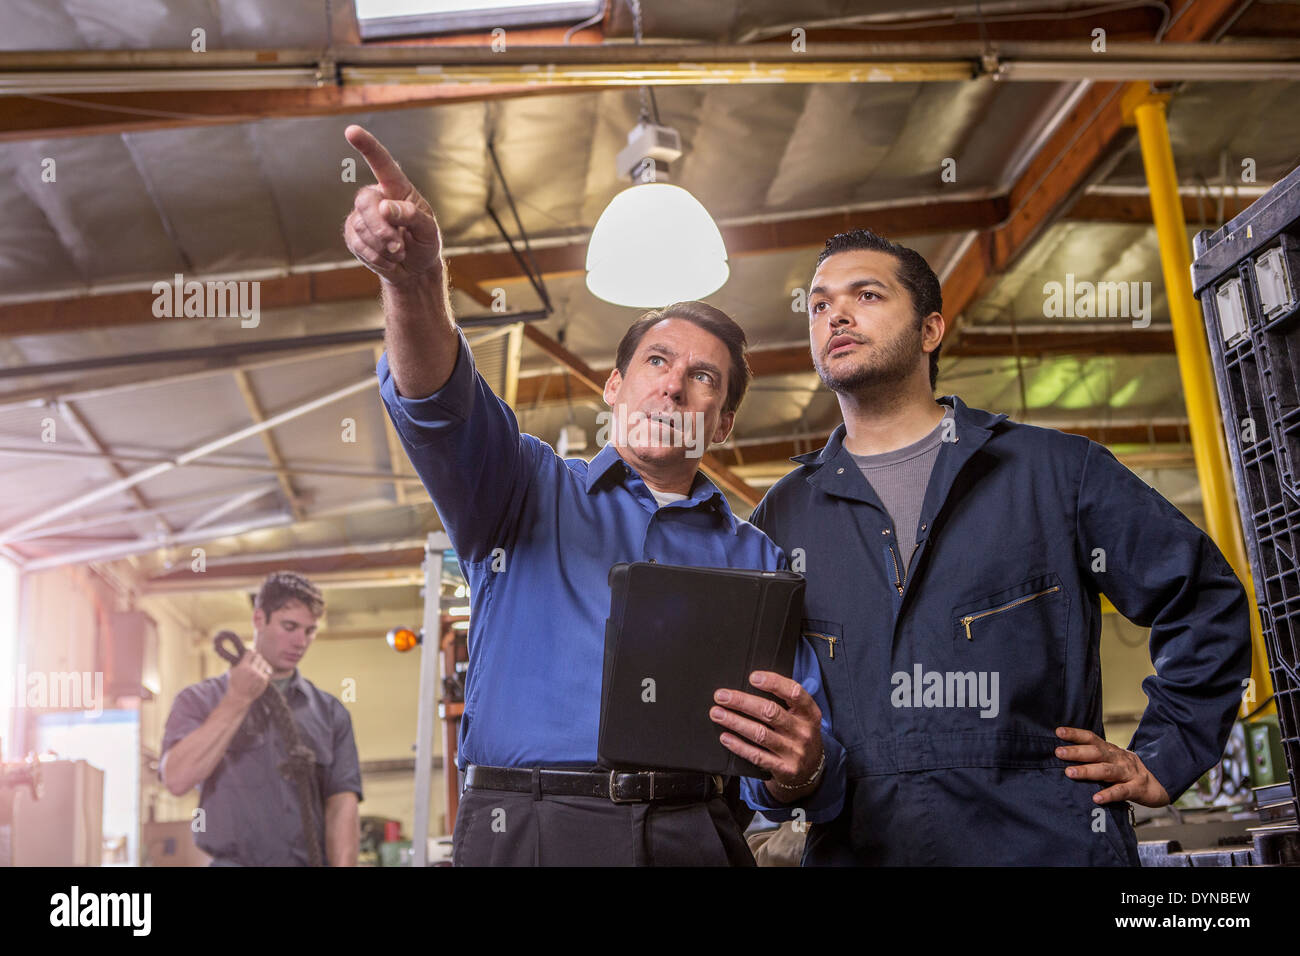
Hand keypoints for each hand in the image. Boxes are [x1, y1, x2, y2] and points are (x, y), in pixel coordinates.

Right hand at [227, 649, 271, 705]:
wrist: (239, 697)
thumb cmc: (234, 683)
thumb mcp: (232, 671)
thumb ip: (238, 661)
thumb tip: (241, 653)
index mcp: (243, 666)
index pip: (251, 652)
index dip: (251, 653)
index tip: (250, 655)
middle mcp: (252, 670)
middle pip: (259, 657)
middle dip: (256, 658)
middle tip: (254, 661)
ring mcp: (259, 675)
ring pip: (265, 663)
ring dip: (261, 664)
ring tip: (257, 668)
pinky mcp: (264, 681)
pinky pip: (268, 671)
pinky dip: (264, 672)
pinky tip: (260, 674)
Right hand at [343, 125, 443, 285]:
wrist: (414, 269)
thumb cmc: (424, 243)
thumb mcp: (428, 231)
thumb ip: (412, 216)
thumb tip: (386, 208)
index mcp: (398, 188)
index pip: (382, 163)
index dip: (367, 146)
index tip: (351, 131)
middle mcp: (377, 196)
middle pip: (365, 201)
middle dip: (381, 227)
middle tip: (399, 247)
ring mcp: (362, 215)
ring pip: (360, 225)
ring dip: (383, 246)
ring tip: (399, 253)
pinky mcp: (353, 234)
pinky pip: (356, 242)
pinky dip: (376, 256)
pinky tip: (388, 260)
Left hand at [710, 671, 823, 799]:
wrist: (812, 769)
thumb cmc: (798, 735)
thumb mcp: (801, 717)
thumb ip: (784, 702)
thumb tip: (750, 686)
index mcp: (809, 713)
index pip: (794, 692)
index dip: (774, 683)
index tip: (752, 677)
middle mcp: (804, 732)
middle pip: (770, 712)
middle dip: (742, 702)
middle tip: (721, 696)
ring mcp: (794, 752)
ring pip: (760, 733)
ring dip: (735, 722)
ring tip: (717, 713)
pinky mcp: (784, 769)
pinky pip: (757, 756)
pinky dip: (739, 746)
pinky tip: (725, 737)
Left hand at [1055, 726, 1170, 806]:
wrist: (1158, 783)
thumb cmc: (1126, 771)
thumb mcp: (1111, 759)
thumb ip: (1093, 756)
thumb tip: (1063, 753)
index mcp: (1110, 750)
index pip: (1092, 738)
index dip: (1076, 734)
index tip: (1058, 732)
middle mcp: (1118, 759)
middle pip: (1096, 752)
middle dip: (1077, 752)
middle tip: (1058, 752)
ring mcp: (1128, 773)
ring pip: (1107, 770)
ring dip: (1087, 771)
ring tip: (1070, 773)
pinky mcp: (1137, 788)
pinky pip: (1122, 791)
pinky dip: (1109, 794)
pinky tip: (1096, 798)